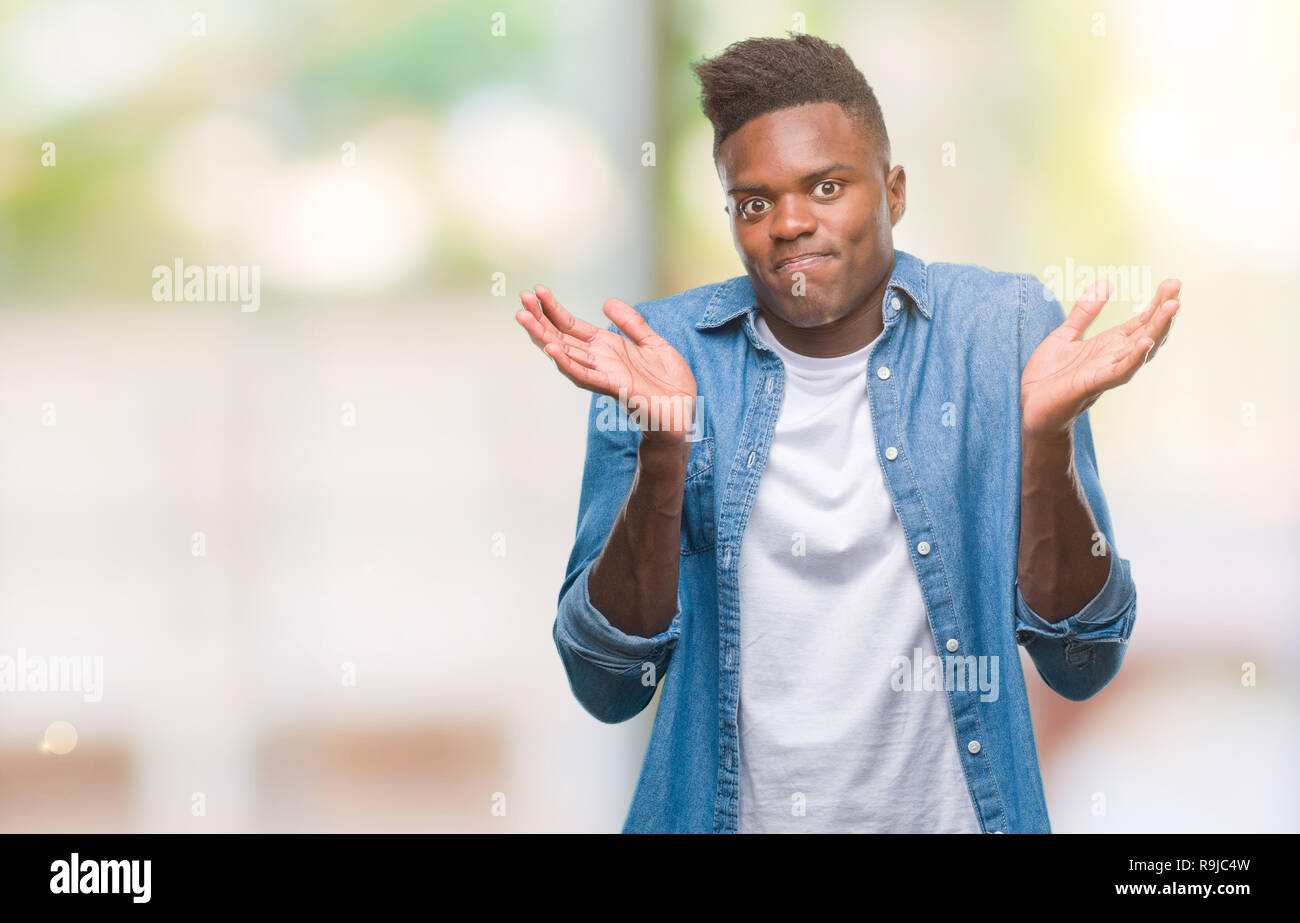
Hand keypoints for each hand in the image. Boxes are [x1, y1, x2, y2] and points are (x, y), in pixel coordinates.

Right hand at [515, 285, 697, 438]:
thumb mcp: (653, 343)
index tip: (538, 291)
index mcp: (607, 348)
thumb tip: (607, 302)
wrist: (683, 410)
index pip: (572, 326)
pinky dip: (568, 363)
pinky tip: (552, 350)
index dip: (554, 309)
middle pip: (562, 337)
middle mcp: (599, 360)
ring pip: (567, 354)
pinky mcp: (615, 387)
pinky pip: (586, 375)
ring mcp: (604, 374)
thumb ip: (631, 323)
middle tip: (522, 298)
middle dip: (541, 318)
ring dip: (545, 337)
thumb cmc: (669, 382)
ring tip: (525, 318)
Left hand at [1021, 278, 1180, 439]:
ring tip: (1172, 307)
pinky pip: (1120, 371)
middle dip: (1164, 311)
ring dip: (1158, 329)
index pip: (1141, 322)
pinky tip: (1146, 342)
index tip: (1172, 283)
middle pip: (1148, 332)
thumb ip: (1084, 312)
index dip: (1157, 303)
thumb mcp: (1065, 335)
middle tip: (1176, 287)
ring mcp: (1107, 371)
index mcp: (1109, 345)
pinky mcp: (1094, 383)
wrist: (1030, 406)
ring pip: (1141, 350)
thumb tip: (1105, 283)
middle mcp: (1115, 357)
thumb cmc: (1048, 375)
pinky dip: (1134, 358)